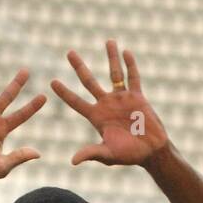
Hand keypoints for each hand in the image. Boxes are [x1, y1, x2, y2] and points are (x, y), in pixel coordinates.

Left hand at [51, 40, 168, 166]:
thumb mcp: (108, 155)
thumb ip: (91, 153)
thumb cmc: (129, 155)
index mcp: (96, 117)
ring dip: (111, 57)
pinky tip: (126, 52)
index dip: (64, 92)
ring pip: (114, 74)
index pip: (76, 102)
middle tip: (69, 52)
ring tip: (108, 41)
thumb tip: (73, 161)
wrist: (151, 152)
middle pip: (89, 81)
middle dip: (79, 67)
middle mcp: (107, 104)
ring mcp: (122, 98)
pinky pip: (133, 78)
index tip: (52, 81)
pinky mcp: (137, 97)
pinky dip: (130, 65)